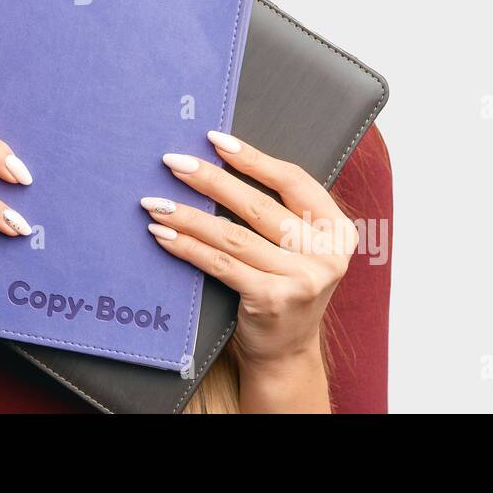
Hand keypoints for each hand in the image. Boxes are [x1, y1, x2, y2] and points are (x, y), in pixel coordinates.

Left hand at [140, 130, 357, 374]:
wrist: (286, 352)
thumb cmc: (284, 287)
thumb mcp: (298, 247)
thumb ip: (278, 212)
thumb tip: (220, 161)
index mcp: (337, 229)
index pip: (292, 180)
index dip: (252, 158)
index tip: (215, 140)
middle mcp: (326, 253)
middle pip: (257, 205)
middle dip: (210, 180)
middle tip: (173, 162)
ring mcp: (302, 278)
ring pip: (233, 235)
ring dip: (188, 215)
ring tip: (155, 202)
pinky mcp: (272, 299)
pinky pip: (220, 264)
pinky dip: (187, 247)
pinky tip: (163, 234)